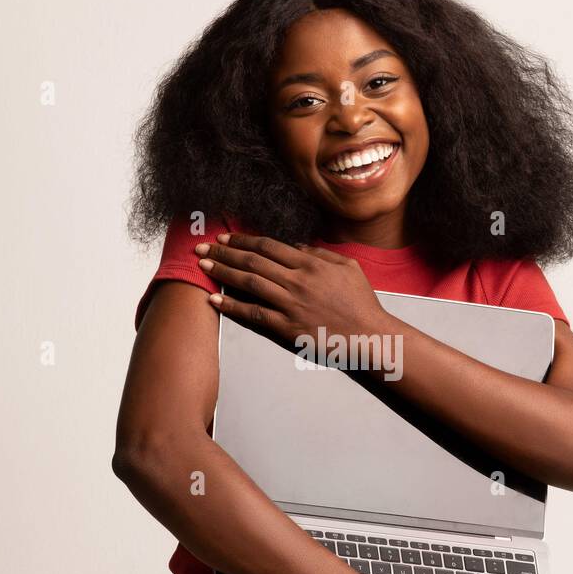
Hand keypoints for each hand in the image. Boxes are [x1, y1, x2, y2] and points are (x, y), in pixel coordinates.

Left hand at [194, 232, 390, 344]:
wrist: (370, 335)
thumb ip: (320, 253)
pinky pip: (254, 314)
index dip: (243, 241)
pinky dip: (233, 306)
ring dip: (223, 273)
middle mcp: (297, 281)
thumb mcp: (347, 267)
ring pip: (249, 284)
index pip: (268, 247)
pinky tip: (215, 300)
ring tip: (203, 266)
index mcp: (310, 264)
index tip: (225, 238)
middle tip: (202, 248)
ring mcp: (291, 305)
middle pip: (253, 262)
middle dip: (224, 253)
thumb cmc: (361, 302)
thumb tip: (295, 247)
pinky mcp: (288, 328)